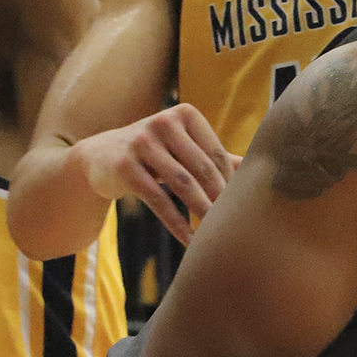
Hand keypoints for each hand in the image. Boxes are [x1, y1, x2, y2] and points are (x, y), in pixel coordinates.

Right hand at [71, 103, 234, 243]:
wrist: (99, 156)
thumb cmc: (155, 152)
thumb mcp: (182, 147)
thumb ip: (215, 155)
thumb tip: (256, 167)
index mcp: (184, 114)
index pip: (215, 153)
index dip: (232, 182)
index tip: (243, 208)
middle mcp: (162, 123)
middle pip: (202, 168)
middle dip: (221, 199)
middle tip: (237, 225)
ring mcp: (141, 143)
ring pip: (182, 184)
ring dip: (203, 212)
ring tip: (217, 235)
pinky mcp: (124, 167)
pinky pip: (157, 200)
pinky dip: (178, 224)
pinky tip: (191, 241)